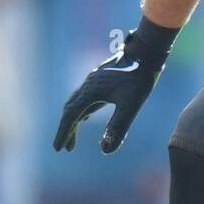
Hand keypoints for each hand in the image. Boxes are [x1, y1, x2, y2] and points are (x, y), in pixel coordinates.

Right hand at [53, 16, 178, 154]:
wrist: (145, 52)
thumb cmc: (139, 78)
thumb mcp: (131, 105)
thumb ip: (118, 128)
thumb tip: (106, 151)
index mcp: (90, 92)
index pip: (71, 116)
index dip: (64, 133)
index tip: (58, 149)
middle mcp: (87, 86)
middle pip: (70, 110)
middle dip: (67, 130)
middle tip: (66, 148)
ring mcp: (93, 81)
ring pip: (77, 104)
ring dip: (74, 121)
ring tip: (74, 138)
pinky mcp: (100, 79)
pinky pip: (85, 98)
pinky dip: (81, 110)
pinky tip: (87, 116)